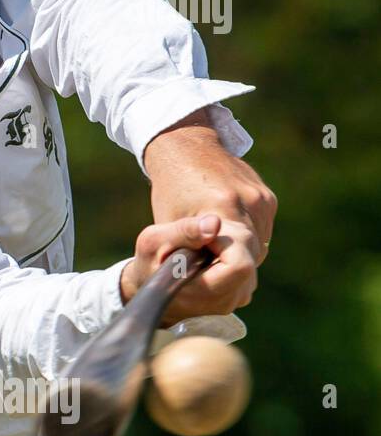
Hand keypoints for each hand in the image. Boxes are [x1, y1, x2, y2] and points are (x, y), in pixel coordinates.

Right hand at [120, 214, 256, 324]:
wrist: (151, 293)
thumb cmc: (148, 267)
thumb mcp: (153, 243)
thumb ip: (184, 231)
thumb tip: (215, 222)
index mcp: (210, 294)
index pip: (240, 261)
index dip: (222, 240)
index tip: (199, 236)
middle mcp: (231, 299)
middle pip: (248, 252)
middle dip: (225, 235)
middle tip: (196, 236)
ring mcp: (239, 296)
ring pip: (250, 251)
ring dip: (227, 240)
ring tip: (198, 247)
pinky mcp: (243, 289)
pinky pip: (247, 256)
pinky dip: (230, 247)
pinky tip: (207, 252)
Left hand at [143, 107, 277, 267]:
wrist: (186, 147)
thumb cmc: (170, 187)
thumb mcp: (167, 224)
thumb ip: (186, 254)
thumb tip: (203, 288)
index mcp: (225, 210)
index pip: (239, 266)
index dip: (219, 280)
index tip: (199, 278)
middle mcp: (252, 204)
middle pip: (250, 261)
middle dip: (225, 271)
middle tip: (200, 267)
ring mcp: (264, 202)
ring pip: (257, 250)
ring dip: (235, 256)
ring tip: (207, 248)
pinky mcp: (268, 200)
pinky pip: (260, 234)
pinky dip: (242, 241)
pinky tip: (220, 233)